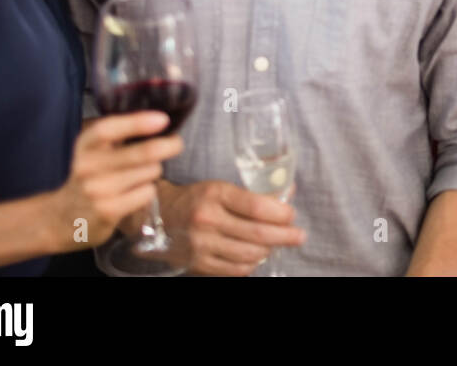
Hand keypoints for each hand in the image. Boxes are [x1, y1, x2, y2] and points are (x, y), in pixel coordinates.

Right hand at [52, 111, 182, 250]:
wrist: (61, 218)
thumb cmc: (90, 177)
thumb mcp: (94, 152)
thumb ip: (118, 137)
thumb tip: (160, 120)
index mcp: (85, 146)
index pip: (108, 129)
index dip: (137, 122)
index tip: (163, 119)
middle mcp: (87, 166)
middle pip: (141, 153)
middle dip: (167, 146)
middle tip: (176, 143)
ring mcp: (97, 190)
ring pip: (149, 172)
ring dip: (153, 171)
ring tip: (140, 176)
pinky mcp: (108, 211)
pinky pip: (146, 193)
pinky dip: (148, 191)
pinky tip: (135, 194)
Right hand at [155, 180, 305, 276]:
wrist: (157, 217)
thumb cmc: (196, 198)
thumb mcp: (220, 187)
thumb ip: (252, 194)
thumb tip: (288, 193)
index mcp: (215, 194)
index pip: (256, 206)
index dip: (280, 212)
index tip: (292, 215)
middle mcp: (207, 219)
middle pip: (257, 233)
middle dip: (285, 236)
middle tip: (299, 236)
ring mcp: (201, 244)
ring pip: (248, 254)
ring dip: (269, 251)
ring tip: (277, 245)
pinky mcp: (198, 263)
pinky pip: (234, 269)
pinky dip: (251, 264)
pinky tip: (257, 256)